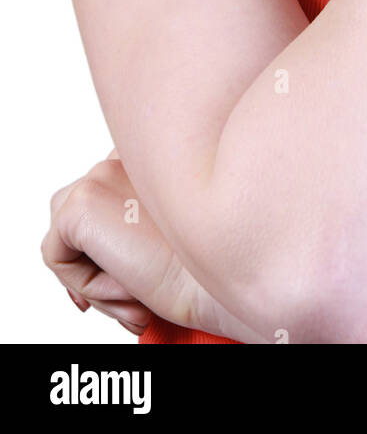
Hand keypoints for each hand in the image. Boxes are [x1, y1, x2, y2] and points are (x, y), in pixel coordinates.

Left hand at [41, 148, 245, 339]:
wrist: (225, 269)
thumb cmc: (213, 259)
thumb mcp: (178, 231)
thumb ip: (145, 220)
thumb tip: (109, 249)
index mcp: (151, 154)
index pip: (106, 192)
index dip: (105, 243)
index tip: (127, 279)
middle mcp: (123, 155)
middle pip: (80, 216)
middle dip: (95, 264)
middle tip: (133, 296)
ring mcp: (99, 174)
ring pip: (65, 238)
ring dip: (92, 275)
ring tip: (134, 291)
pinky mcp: (79, 203)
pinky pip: (56, 257)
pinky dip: (84, 284)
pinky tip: (127, 284)